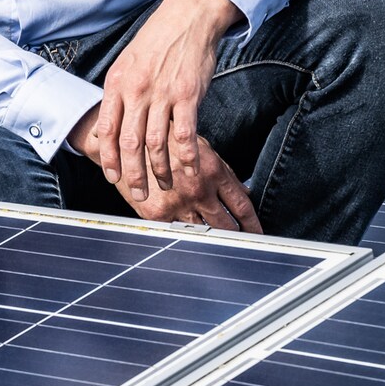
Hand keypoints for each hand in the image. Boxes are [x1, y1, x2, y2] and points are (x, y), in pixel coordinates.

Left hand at [66, 0, 249, 215]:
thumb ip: (118, 95)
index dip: (108, 158)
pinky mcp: (188, 95)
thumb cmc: (157, 41)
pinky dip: (187, 158)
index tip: (112, 176)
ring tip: (164, 185)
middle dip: (132, 175)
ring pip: (156, 144)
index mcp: (117, 84)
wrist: (187, 17)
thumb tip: (108, 126)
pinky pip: (185, 135)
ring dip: (159, 171)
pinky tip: (190, 171)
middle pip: (129, 144)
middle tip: (137, 193)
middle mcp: (136, 91)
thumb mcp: (127, 64)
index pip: (106, 130)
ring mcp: (162, 94)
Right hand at [120, 134, 259, 230]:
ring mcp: (177, 204)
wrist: (127, 143)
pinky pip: (176, 233)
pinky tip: (187, 236)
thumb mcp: (200, 148)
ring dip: (211, 239)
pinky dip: (183, 235)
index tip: (257, 234)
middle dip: (235, 237)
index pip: (241, 206)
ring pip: (203, 233)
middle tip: (241, 243)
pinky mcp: (156, 214)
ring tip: (216, 243)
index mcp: (212, 172)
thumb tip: (244, 192)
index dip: (253, 224)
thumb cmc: (164, 142)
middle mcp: (198, 190)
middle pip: (226, 226)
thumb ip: (224, 171)